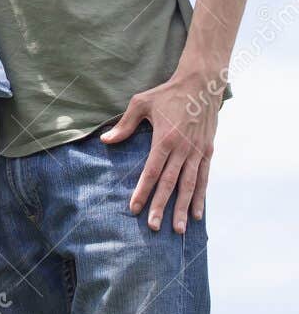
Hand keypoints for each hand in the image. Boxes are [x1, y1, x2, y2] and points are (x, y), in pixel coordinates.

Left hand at [101, 66, 222, 233]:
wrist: (201, 84)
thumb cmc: (167, 93)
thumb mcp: (141, 104)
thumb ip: (125, 125)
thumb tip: (106, 140)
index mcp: (165, 139)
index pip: (152, 172)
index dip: (142, 191)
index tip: (134, 208)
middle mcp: (183, 149)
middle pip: (170, 184)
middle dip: (161, 207)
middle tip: (154, 227)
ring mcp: (197, 152)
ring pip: (189, 186)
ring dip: (183, 208)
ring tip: (178, 229)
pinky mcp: (208, 151)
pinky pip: (204, 178)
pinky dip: (200, 196)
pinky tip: (197, 213)